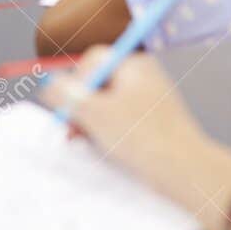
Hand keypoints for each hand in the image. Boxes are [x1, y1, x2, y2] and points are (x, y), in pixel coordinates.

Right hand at [37, 49, 230, 219]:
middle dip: (79, 104)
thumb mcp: (93, 113)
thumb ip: (64, 94)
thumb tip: (46, 84)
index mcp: (134, 65)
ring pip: (105, 102)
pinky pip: (118, 118)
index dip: (75, 81)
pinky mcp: (150, 122)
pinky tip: (98, 145)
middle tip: (70, 127)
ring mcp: (148, 99)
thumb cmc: (141, 137)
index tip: (69, 105)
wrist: (183, 169)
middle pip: (97, 81)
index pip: (93, 59)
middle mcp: (143, 77)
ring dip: (88, 119)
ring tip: (82, 140)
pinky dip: (104, 129)